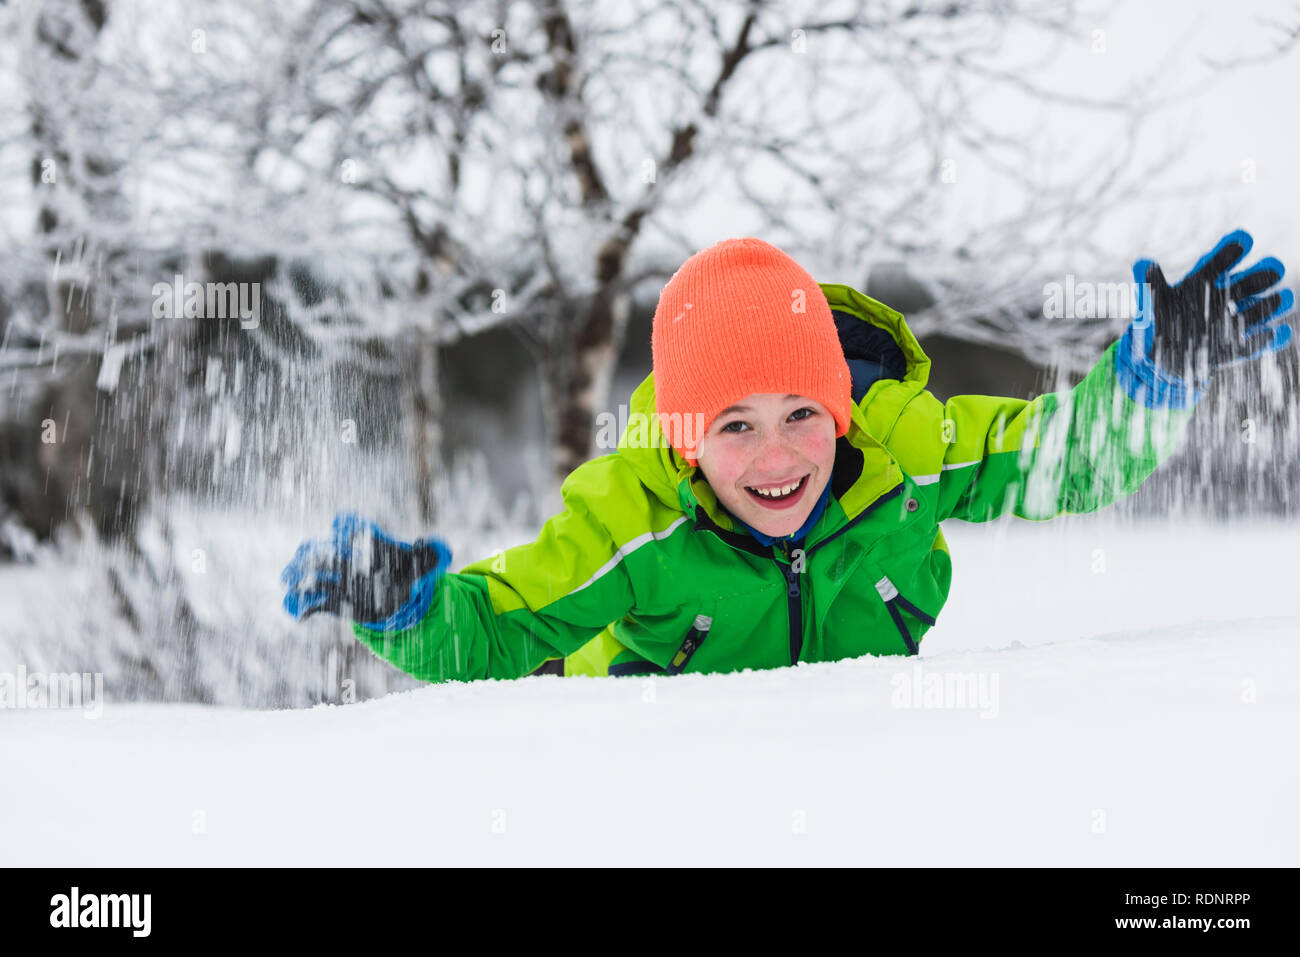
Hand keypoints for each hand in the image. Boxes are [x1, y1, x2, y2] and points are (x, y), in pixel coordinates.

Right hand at [281, 512, 450, 630]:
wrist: (396, 596)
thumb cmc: (408, 573)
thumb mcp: (425, 565)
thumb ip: (433, 554)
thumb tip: (443, 548)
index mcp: (367, 545)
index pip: (354, 528)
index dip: (348, 527)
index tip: (343, 526)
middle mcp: (347, 558)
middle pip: (323, 550)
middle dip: (313, 554)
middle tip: (305, 558)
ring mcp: (336, 579)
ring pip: (310, 574)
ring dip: (298, 576)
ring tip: (290, 584)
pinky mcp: (332, 601)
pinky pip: (312, 602)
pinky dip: (301, 607)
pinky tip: (298, 614)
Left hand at [1133, 228, 1294, 386]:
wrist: (1161, 355)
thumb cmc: (1158, 321)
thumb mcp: (1152, 302)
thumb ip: (1151, 284)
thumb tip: (1142, 262)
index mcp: (1202, 283)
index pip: (1216, 264)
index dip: (1229, 251)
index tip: (1243, 238)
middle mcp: (1222, 299)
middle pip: (1244, 284)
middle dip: (1261, 275)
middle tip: (1275, 266)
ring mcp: (1230, 322)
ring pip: (1254, 312)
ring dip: (1270, 305)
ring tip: (1285, 298)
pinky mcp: (1233, 348)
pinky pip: (1252, 345)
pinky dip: (1267, 341)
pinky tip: (1280, 334)